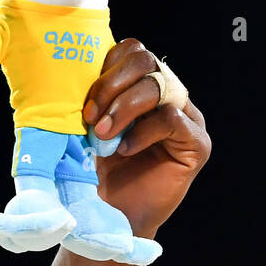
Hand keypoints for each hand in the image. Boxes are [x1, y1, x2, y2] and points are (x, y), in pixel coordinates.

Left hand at [81, 38, 211, 237]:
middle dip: (111, 86)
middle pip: (145, 61)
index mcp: (138, 86)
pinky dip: (143, 131)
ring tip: (103, 135)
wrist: (109, 214)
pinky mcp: (196, 143)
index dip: (105, 66)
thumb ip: (90, 98)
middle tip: (90, 118)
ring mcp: (185, 118)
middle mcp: (165, 96)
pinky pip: (172, 118)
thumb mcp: (84, 127)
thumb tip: (69, 73)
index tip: (83, 101)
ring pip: (158, 85)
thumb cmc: (93, 170)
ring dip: (124, 108)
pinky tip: (125, 150)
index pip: (130, 51)